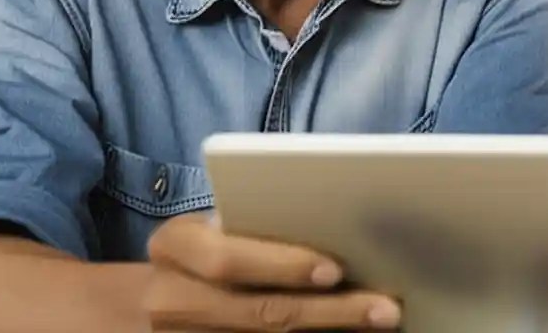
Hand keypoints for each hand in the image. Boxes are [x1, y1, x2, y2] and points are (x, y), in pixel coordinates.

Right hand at [144, 212, 401, 330]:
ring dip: (331, 332)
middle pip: (259, 311)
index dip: (283, 266)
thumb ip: (261, 224)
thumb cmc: (212, 243)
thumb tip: (349, 228)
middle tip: (384, 308)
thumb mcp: (219, 224)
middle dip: (329, 311)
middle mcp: (169, 297)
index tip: (335, 270)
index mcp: (174, 245)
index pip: (227, 260)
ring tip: (379, 323)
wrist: (163, 290)